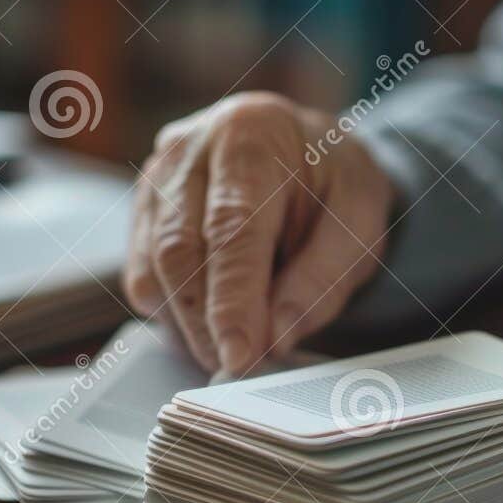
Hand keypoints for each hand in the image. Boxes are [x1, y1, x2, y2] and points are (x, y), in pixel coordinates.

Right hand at [124, 92, 395, 374]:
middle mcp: (191, 145)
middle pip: (180, 249)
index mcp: (252, 134)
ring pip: (153, 266)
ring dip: (185, 323)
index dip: (233, 300)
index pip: (232, 228)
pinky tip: (207, 326)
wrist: (312, 152)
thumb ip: (322, 277)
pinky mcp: (144, 205)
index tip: (240, 356)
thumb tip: (275, 338)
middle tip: (235, 369)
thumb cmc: (336, 185)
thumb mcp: (359, 221)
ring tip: (226, 352)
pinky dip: (172, 310)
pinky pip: (143, 271)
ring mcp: (158, 173)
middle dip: (205, 322)